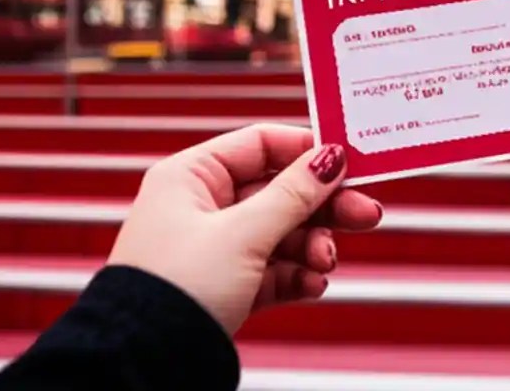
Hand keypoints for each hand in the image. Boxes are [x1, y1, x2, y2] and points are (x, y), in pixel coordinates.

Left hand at [107, 124, 382, 333]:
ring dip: (312, 247)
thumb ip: (294, 194)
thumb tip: (330, 157)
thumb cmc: (175, 288)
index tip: (350, 164)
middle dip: (324, 208)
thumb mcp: (244, 233)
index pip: (261, 145)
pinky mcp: (224, 287)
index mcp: (191, 177)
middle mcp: (200, 208)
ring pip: (281, 234)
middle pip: (279, 192)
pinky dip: (296, 275)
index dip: (307, 152)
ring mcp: (213, 249)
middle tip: (366, 215)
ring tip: (326, 262)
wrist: (143, 363)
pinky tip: (312, 283)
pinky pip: (272, 270)